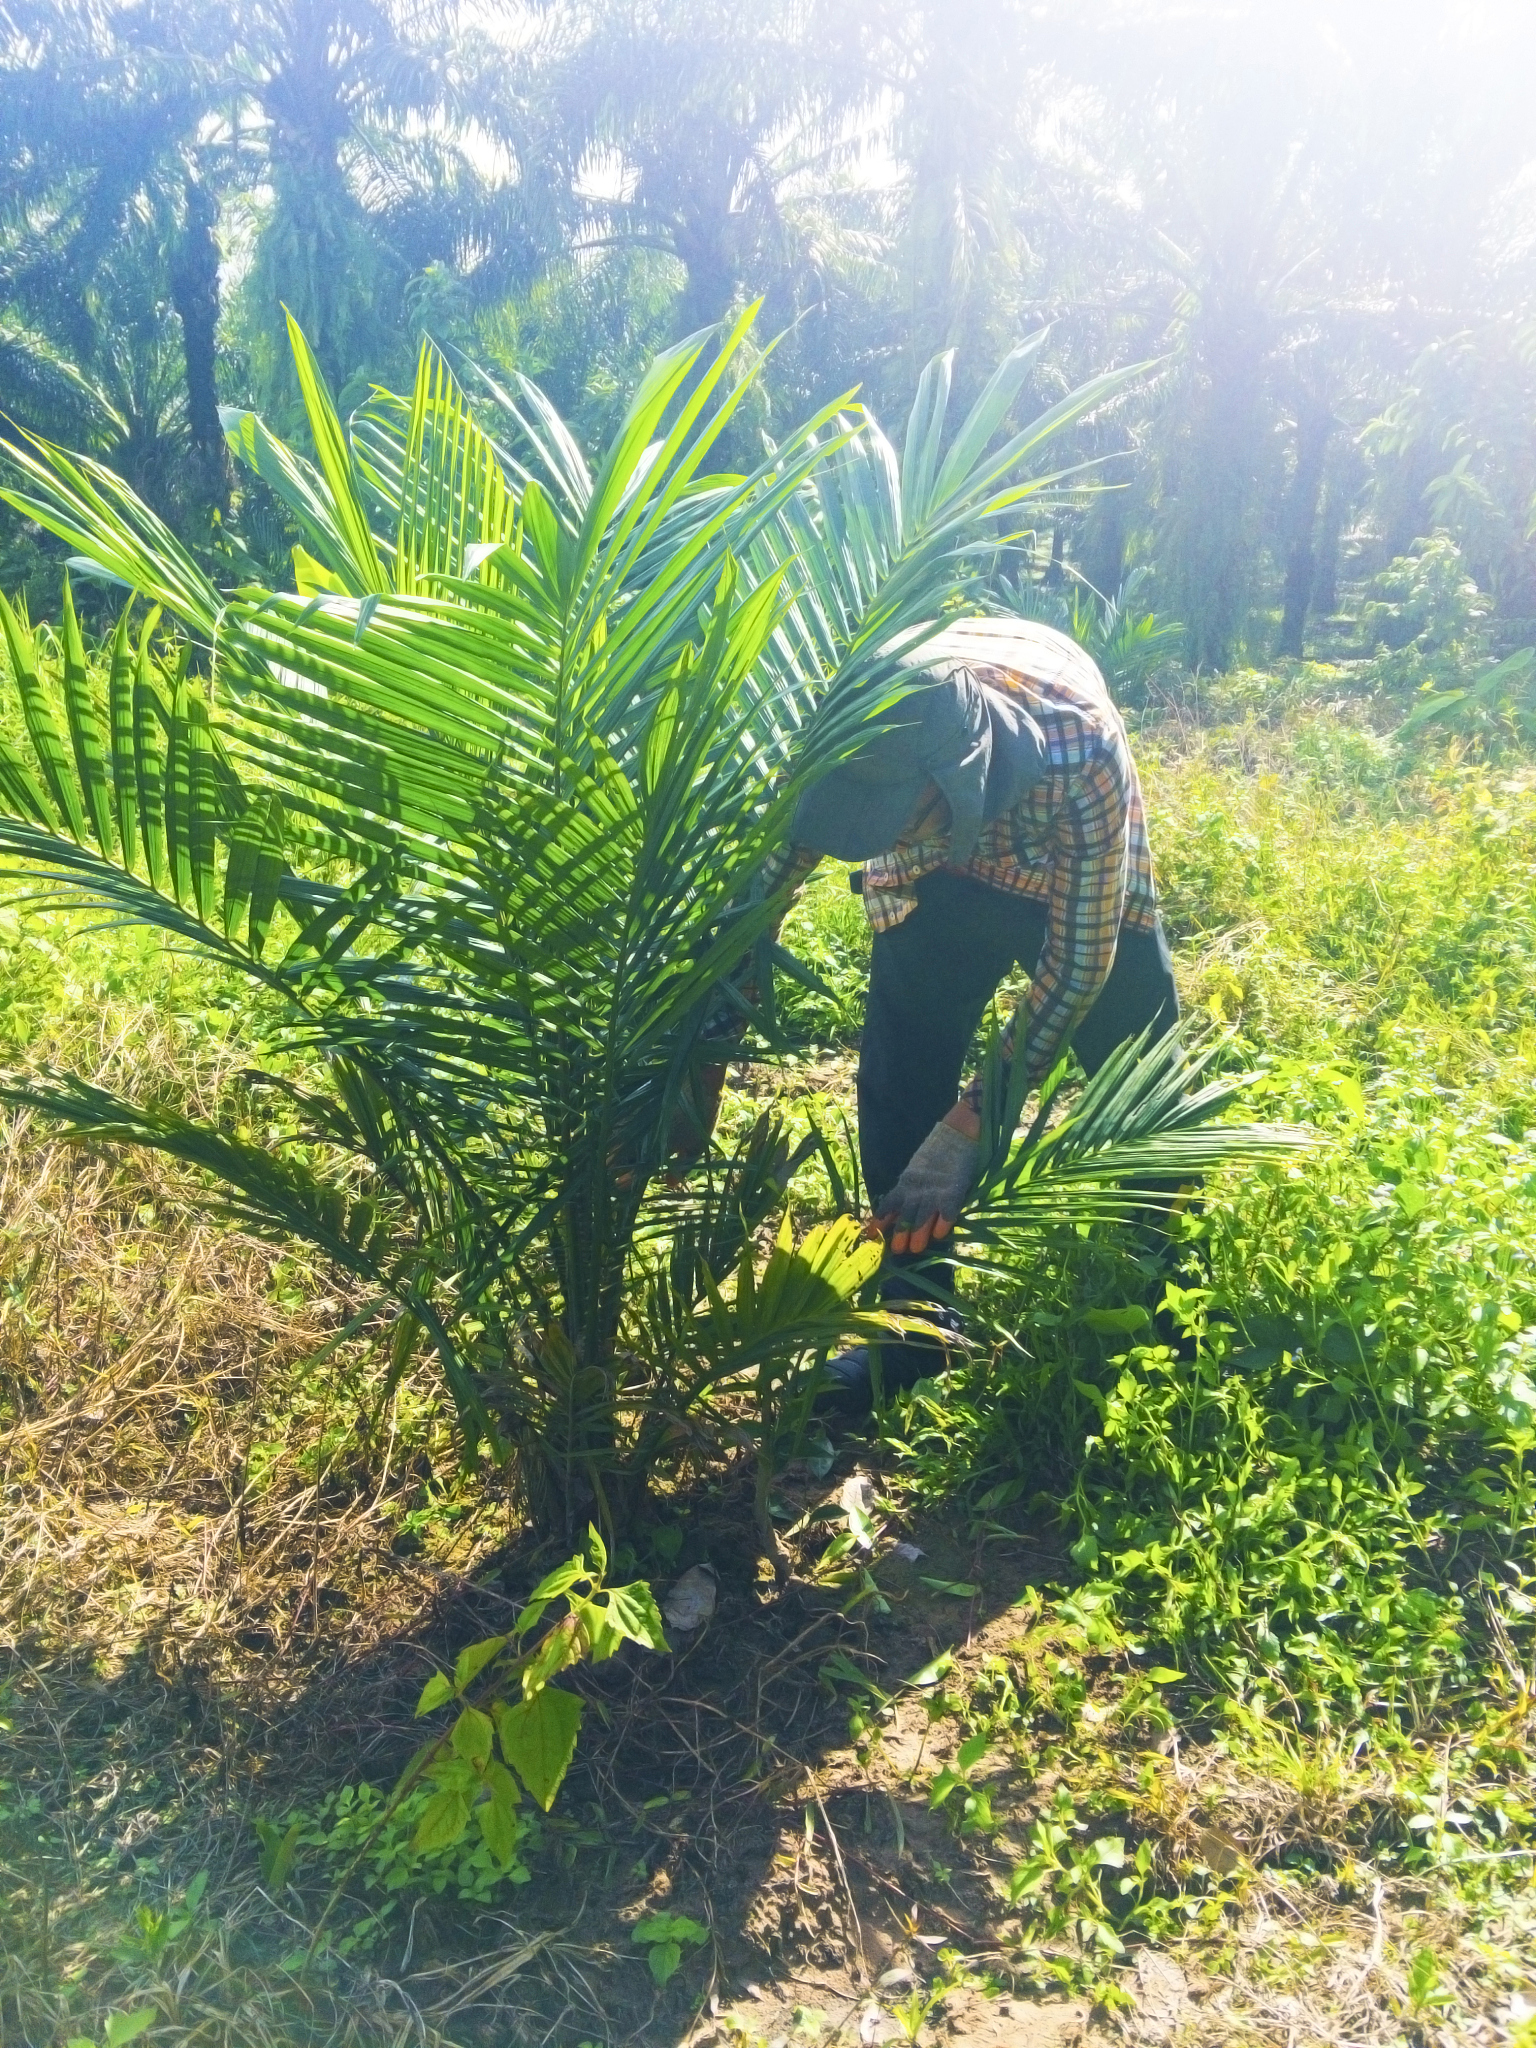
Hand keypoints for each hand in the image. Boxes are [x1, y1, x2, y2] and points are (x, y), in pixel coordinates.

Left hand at [870, 1105, 982, 1254]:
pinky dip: (943, 1224)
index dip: (879, 1221)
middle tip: (896, 1251)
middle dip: (899, 1235)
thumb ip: (910, 1188)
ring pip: (923, 1218)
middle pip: (905, 1217)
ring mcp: (935, 1191)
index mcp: (906, 1183)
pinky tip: (939, 1235)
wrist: (959, 1131)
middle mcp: (917, 1189)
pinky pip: (947, 1212)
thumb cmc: (938, 1150)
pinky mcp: (954, 1190)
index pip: (888, 1206)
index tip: (869, 1236)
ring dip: (918, 1235)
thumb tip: (900, 1209)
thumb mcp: (916, 1168)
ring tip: (915, 1250)